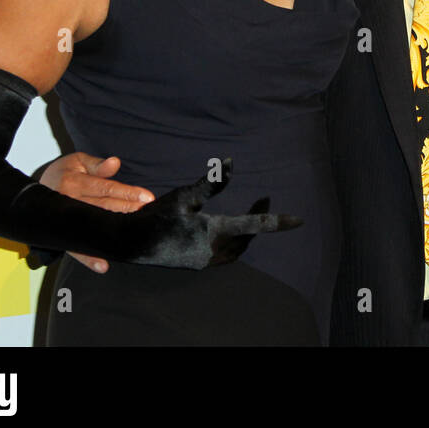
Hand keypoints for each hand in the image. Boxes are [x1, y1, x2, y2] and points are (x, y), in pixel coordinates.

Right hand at [41, 152, 154, 273]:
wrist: (31, 194)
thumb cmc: (63, 174)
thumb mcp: (77, 162)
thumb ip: (97, 165)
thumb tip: (115, 162)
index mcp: (73, 183)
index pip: (106, 189)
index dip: (128, 193)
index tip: (148, 198)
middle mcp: (69, 203)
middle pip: (104, 208)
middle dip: (128, 211)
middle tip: (148, 215)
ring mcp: (66, 222)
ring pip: (95, 227)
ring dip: (115, 231)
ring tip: (134, 235)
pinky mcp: (63, 236)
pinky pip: (76, 249)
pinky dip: (88, 259)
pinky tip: (103, 266)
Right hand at [125, 159, 301, 268]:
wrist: (129, 243)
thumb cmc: (155, 216)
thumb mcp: (184, 196)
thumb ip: (211, 182)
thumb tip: (231, 163)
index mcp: (215, 233)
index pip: (255, 226)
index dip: (277, 221)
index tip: (299, 220)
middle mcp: (214, 252)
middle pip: (248, 238)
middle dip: (259, 221)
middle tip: (264, 201)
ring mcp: (204, 261)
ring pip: (237, 249)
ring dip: (246, 233)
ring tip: (251, 214)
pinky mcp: (196, 264)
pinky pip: (225, 255)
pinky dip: (233, 242)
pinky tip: (228, 231)